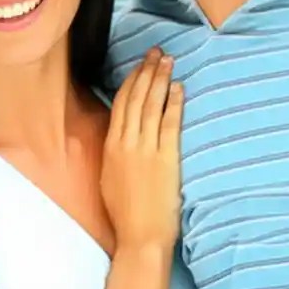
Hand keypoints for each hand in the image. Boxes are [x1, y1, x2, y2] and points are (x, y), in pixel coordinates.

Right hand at [100, 46, 183, 256]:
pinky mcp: (165, 159)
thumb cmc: (125, 212)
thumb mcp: (110, 176)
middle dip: (146, 71)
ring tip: (167, 61)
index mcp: (111, 145)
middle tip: (156, 52)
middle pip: (135, 98)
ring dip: (160, 80)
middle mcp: (126, 142)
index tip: (139, 64)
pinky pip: (169, 123)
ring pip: (151, 105)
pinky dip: (173, 103)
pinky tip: (179, 88)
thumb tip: (122, 135)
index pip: (120, 103)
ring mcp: (145, 149)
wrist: (139, 235)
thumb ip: (115, 152)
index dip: (131, 80)